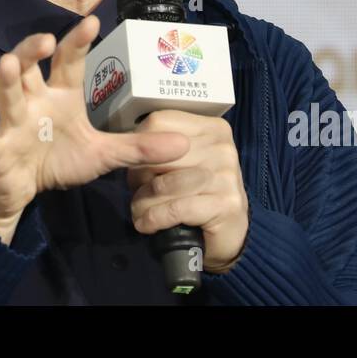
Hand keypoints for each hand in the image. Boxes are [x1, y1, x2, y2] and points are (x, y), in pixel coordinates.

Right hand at [0, 14, 191, 243]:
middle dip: (34, 50)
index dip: (78, 42)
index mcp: (60, 95)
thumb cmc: (58, 159)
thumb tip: (184, 144)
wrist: (20, 189)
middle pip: (30, 67)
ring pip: (7, 95)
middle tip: (44, 38)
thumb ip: (139, 147)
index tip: (91, 21)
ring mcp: (12, 123)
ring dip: (6, 80)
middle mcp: (34, 101)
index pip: (69, 62)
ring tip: (7, 64)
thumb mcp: (103, 154)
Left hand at [127, 111, 249, 271]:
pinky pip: (175, 209)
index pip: (159, 122)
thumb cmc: (197, 194)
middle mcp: (223, 146)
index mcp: (211, 128)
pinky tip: (147, 225)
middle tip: (138, 192)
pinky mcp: (225, 205)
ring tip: (140, 211)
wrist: (229, 235)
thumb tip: (127, 140)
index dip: (139, 145)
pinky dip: (153, 219)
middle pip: (159, 153)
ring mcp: (227, 175)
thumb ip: (157, 145)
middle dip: (138, 176)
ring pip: (164, 184)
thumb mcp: (179, 162)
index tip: (137, 166)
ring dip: (143, 202)